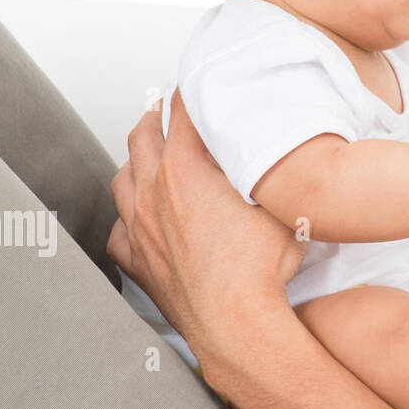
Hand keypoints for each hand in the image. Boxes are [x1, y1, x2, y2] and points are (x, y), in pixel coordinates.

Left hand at [107, 89, 304, 383]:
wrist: (237, 323)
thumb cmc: (262, 266)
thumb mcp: (283, 203)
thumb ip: (277, 172)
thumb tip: (290, 151)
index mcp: (187, 169)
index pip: (186, 114)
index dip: (194, 94)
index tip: (201, 84)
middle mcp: (154, 192)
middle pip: (143, 138)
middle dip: (157, 117)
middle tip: (168, 107)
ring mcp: (141, 229)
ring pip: (122, 179)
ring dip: (134, 160)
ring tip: (147, 152)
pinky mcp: (139, 263)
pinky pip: (119, 231)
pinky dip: (126, 217)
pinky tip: (138, 218)